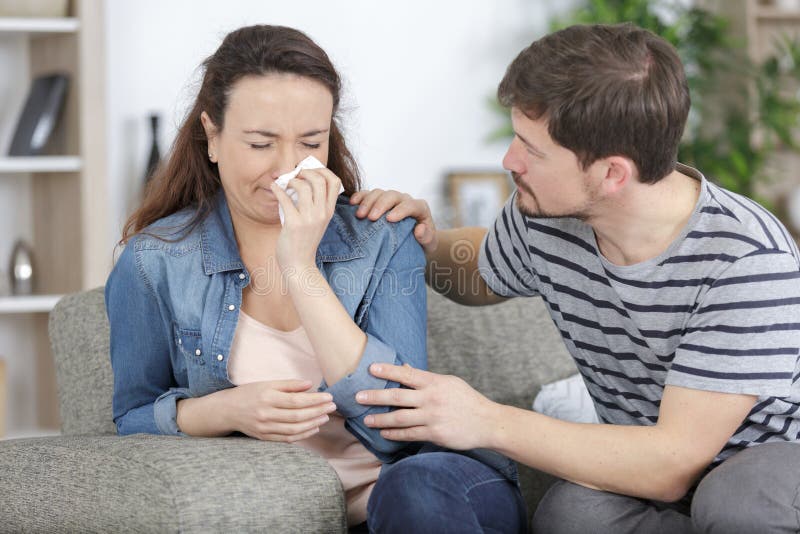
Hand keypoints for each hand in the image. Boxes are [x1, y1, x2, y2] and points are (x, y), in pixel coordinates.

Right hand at [228, 379, 337, 441]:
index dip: (315, 400)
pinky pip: (287, 438)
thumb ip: (289, 385)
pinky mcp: (265, 438)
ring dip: (313, 424)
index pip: (296, 401)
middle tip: (332, 407)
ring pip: (294, 429)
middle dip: (318, 411)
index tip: (329, 397)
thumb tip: (310, 384)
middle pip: (298, 416)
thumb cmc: (249, 393)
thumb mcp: (267, 384)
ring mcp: (265, 428)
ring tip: (325, 417)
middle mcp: (266, 415)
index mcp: (267, 398)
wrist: (227, 410)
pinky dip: (303, 435)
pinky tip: (314, 428)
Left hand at [270, 168, 341, 271]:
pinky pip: (285, 199)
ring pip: (303, 186)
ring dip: (291, 180)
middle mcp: (322, 213)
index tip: (310, 171)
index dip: (322, 170)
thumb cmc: (304, 242)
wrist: (299, 264)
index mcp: (329, 211)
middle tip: (296, 174)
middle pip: (320, 179)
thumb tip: (301, 182)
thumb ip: (315, 205)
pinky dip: (277, 189)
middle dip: (306, 171)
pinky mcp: (294, 223)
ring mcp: (309, 218)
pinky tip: (274, 188)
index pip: (334, 181)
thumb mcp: (317, 222)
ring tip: (285, 183)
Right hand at [349, 189, 437, 253]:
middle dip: (380, 205)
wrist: (415, 242)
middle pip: (392, 196)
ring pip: (379, 193)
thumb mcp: (429, 244)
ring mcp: (390, 199)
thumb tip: (419, 229)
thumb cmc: (422, 243)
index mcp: (419, 208)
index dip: (400, 210)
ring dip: (368, 202)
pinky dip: (359, 197)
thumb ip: (427, 238)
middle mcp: (404, 200)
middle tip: (370, 218)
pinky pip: (367, 194)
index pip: (410, 205)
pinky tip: (352, 204)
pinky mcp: (378, 201)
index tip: (390, 219)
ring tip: (359, 215)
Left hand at [355, 363, 497, 449]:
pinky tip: (384, 433)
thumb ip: (425, 377)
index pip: (406, 373)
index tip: (370, 368)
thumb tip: (403, 366)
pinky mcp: (435, 433)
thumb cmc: (467, 400)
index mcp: (435, 382)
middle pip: (398, 396)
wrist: (488, 422)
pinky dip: (395, 434)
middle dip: (376, 396)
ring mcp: (433, 417)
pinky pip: (410, 434)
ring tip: (366, 419)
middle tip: (358, 396)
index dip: (388, 370)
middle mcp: (432, 398)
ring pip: (400, 418)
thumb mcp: (448, 383)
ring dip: (381, 419)